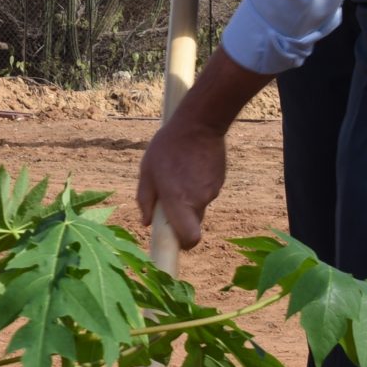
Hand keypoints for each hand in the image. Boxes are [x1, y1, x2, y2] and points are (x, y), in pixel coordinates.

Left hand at [135, 117, 226, 251]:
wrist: (199, 123)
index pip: (190, 239)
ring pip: (199, 205)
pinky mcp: (220, 181)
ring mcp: (213, 191)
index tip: (175, 240)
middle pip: (192, 222)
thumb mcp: (147, 171)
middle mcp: (199, 200)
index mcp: (179, 202)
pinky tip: (191, 166)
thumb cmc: (168, 147)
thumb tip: (146, 222)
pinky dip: (199, 185)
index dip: (183, 244)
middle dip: (182, 216)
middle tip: (170, 195)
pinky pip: (207, 191)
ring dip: (189, 197)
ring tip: (180, 172)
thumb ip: (145, 200)